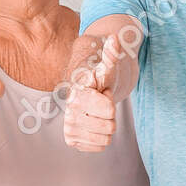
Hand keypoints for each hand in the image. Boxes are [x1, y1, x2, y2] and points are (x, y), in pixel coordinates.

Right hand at [63, 33, 123, 152]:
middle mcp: (70, 113)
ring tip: (97, 112)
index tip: (101, 92)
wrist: (87, 91)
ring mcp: (69, 128)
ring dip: (105, 127)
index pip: (109, 110)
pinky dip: (101, 137)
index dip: (110, 101)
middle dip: (109, 116)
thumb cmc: (99, 77)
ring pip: (106, 139)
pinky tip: (93, 123)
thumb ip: (111, 54)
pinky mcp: (72, 140)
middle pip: (109, 127)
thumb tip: (116, 38)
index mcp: (77, 95)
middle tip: (100, 103)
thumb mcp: (107, 66)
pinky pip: (99, 147)